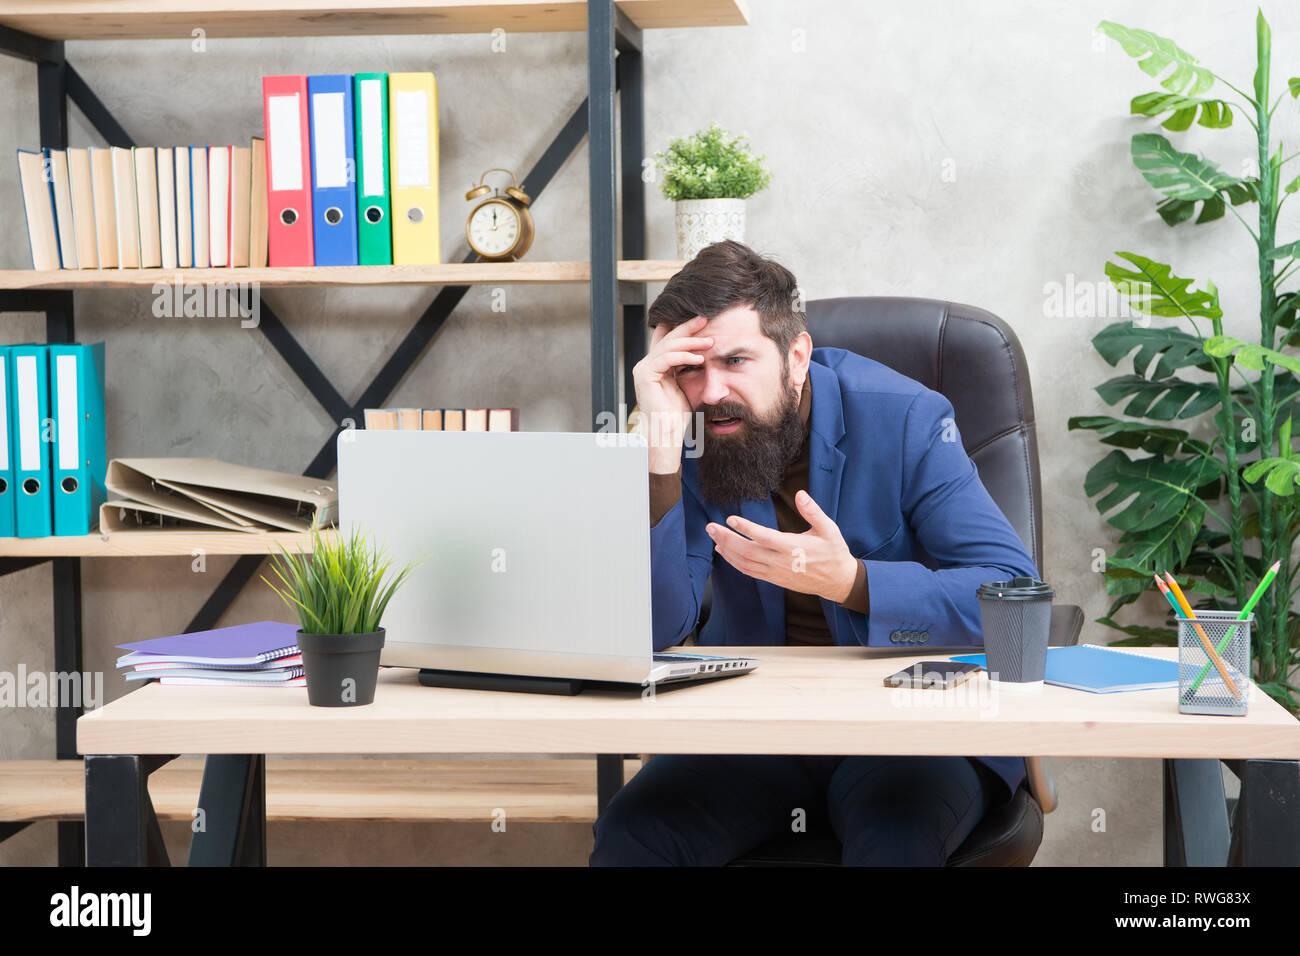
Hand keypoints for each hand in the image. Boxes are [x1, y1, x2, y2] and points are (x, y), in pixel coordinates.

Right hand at [632, 316, 712, 468]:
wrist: (669, 431)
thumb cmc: (679, 413)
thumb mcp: (690, 382)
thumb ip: (693, 364)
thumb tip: (709, 347)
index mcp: (656, 365)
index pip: (669, 339)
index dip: (684, 328)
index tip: (703, 321)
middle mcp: (646, 364)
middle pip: (668, 338)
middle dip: (688, 328)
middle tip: (705, 320)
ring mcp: (643, 369)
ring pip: (668, 346)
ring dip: (691, 342)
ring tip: (710, 342)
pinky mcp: (644, 375)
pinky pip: (665, 358)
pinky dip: (684, 356)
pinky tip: (699, 358)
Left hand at [705, 489, 859, 601]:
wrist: (837, 581)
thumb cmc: (833, 552)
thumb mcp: (829, 528)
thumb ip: (813, 511)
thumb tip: (800, 494)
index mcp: (793, 548)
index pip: (764, 537)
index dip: (746, 528)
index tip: (730, 519)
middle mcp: (780, 562)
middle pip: (747, 551)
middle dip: (726, 538)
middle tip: (710, 526)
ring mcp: (775, 573)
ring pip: (744, 563)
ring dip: (727, 550)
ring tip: (714, 536)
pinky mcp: (773, 579)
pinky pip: (749, 571)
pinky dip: (734, 562)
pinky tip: (724, 552)